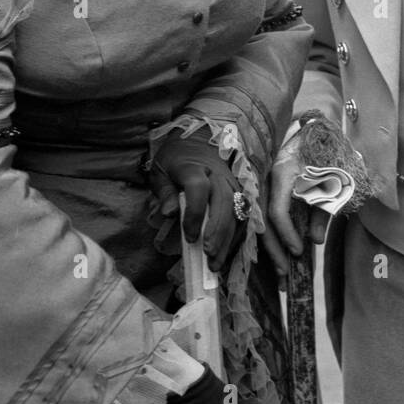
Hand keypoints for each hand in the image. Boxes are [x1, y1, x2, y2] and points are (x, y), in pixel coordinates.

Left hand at [150, 128, 244, 272]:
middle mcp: (218, 175)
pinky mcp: (239, 192)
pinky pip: (243, 215)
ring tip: (216, 263)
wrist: (199, 139)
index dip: (195, 215)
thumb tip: (168, 213)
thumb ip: (165, 192)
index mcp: (194, 167)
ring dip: (227, 238)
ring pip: (236, 211)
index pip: (198, 189)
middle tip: (208, 255)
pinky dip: (236, 236)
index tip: (189, 237)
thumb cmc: (176, 159)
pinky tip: (226, 253)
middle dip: (217, 231)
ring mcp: (232, 183)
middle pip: (223, 202)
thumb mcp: (160, 172)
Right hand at [266, 126, 327, 277]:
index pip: (277, 211)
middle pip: (262, 220)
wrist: (318, 123)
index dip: (286, 234)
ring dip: (269, 246)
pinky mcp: (266, 185)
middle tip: (285, 273)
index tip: (298, 252)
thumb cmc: (329, 149)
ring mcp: (264, 181)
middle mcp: (267, 177)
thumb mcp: (333, 178)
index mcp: (283, 172)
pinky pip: (263, 214)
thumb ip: (324, 209)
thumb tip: (315, 241)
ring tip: (280, 272)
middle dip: (273, 249)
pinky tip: (275, 253)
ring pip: (259, 219)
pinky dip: (270, 234)